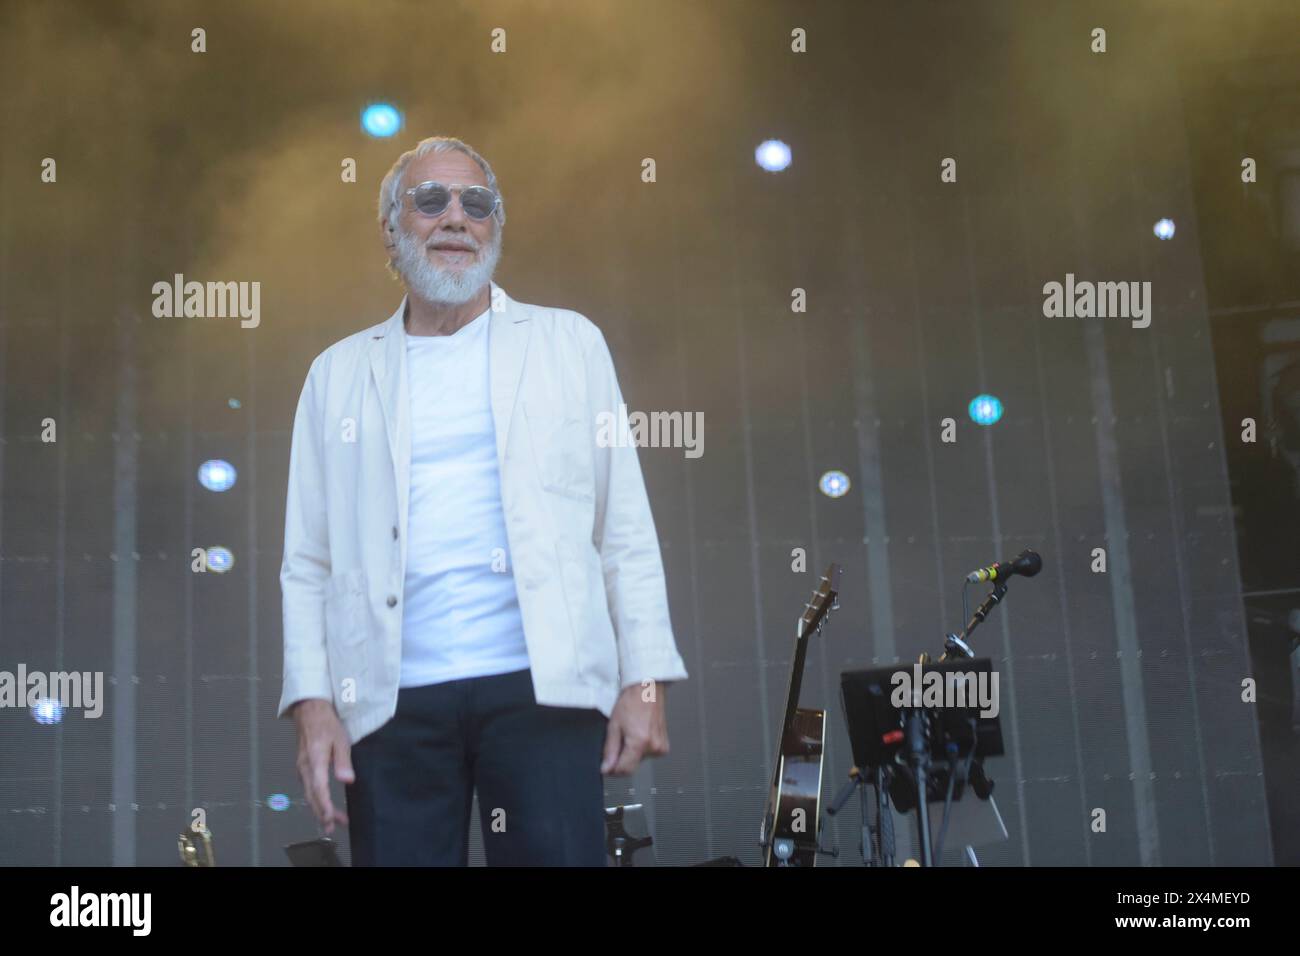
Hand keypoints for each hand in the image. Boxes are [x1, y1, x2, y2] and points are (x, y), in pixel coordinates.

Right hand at [293, 698, 353, 834]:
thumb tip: (347, 781)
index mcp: (315, 760)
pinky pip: (308, 787)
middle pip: (312, 796)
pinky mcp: (303, 767)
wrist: (309, 712)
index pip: (319, 789)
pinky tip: (324, 804)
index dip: (325, 806)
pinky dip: (316, 799)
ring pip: (309, 794)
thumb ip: (343, 761)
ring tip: (333, 821)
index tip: (331, 819)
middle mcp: (305, 767)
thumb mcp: (340, 740)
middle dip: (322, 814)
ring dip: (320, 808)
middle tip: (333, 827)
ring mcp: (302, 768)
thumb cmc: (326, 724)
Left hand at [601, 681, 669, 776]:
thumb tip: (607, 768)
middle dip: (622, 758)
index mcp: (640, 742)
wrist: (647, 689)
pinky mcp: (665, 746)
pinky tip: (639, 734)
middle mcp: (654, 747)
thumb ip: (610, 750)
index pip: (625, 770)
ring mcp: (661, 747)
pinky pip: (648, 755)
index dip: (613, 770)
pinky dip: (641, 748)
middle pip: (632, 766)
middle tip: (619, 739)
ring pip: (639, 761)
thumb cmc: (632, 701)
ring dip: (632, 753)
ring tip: (630, 733)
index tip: (606, 766)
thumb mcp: (614, 725)